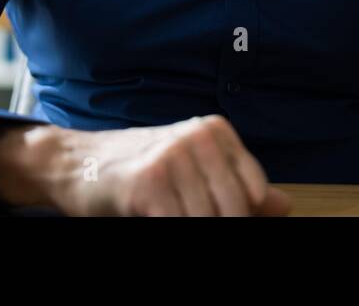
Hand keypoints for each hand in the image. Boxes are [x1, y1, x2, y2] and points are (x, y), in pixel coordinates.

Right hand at [0, 115, 291, 216]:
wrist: (75, 163)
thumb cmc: (137, 168)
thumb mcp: (191, 168)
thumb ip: (235, 184)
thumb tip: (284, 205)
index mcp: (214, 131)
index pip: (253, 192)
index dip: (240, 216)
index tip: (217, 217)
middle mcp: (197, 137)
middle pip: (234, 211)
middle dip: (218, 225)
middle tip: (184, 217)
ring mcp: (172, 158)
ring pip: (207, 222)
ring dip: (189, 227)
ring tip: (166, 215)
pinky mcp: (148, 184)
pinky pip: (179, 225)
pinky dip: (170, 229)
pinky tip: (152, 219)